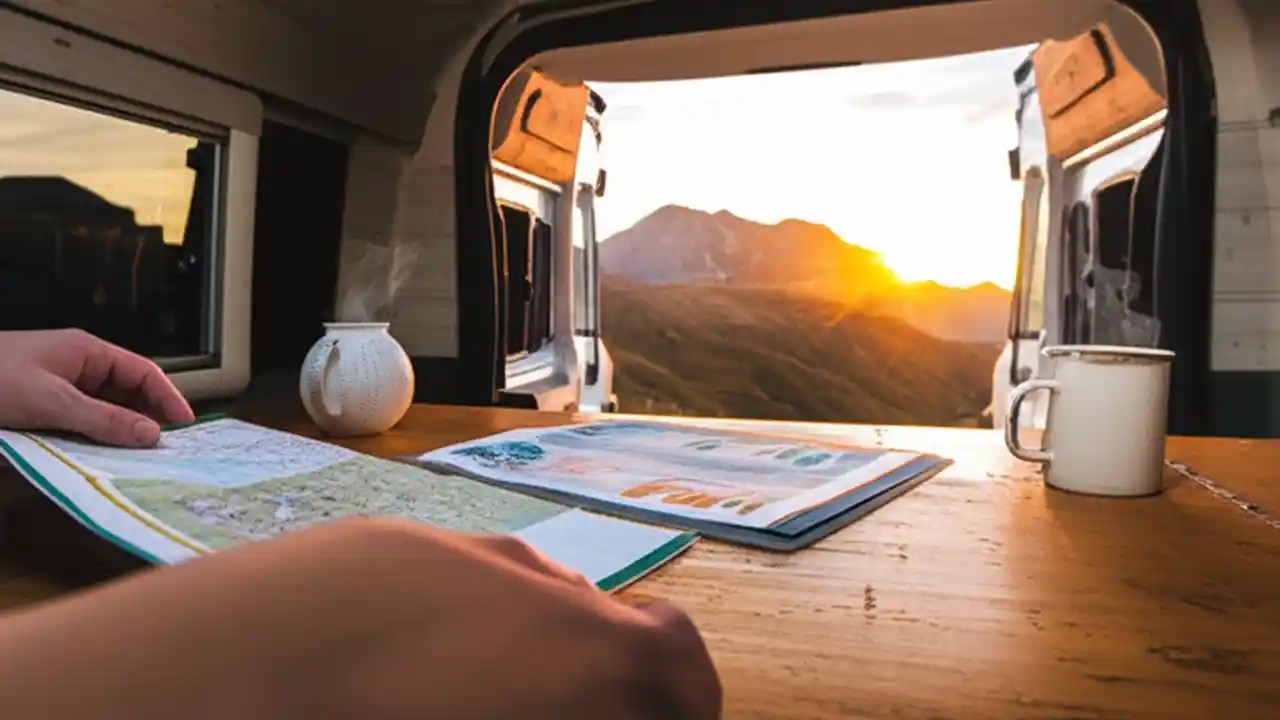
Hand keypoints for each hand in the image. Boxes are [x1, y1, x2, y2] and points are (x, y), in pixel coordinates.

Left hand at [0, 329, 193, 446]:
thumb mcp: (51, 402)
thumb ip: (103, 419)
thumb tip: (151, 435)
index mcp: (86, 351)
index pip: (143, 371)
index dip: (168, 397)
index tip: (186, 426)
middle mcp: (76, 367)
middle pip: (127, 392)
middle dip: (149, 418)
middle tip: (168, 450)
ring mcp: (58, 387)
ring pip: (105, 410)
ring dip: (121, 432)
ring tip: (139, 459)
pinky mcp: (41, 408)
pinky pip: (80, 423)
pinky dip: (95, 439)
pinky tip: (102, 458)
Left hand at [0, 518, 721, 719]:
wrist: (246, 660)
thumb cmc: (392, 711)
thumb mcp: (537, 706)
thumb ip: (583, 699)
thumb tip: (585, 696)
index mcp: (591, 650)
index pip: (683, 664)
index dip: (682, 703)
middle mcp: (547, 585)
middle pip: (613, 627)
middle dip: (602, 678)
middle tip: (557, 712)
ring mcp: (475, 553)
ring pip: (534, 599)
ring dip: (525, 647)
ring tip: (469, 694)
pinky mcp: (403, 542)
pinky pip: (462, 580)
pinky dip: (460, 621)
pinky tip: (401, 663)